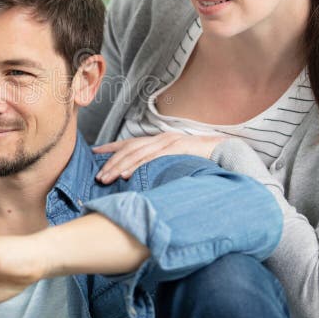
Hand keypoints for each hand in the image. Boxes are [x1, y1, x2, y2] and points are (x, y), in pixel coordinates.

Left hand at [92, 133, 224, 183]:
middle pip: (129, 150)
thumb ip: (160, 163)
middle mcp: (160, 139)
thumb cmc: (199, 159)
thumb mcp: (176, 159)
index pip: (129, 143)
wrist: (224, 150)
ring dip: (120, 167)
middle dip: (112, 163)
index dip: (111, 147)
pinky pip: (152, 159)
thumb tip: (142, 177)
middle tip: (99, 177)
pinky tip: (126, 175)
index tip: (94, 152)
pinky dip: (137, 167)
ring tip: (107, 178)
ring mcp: (167, 143)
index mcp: (159, 140)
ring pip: (137, 154)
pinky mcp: (175, 150)